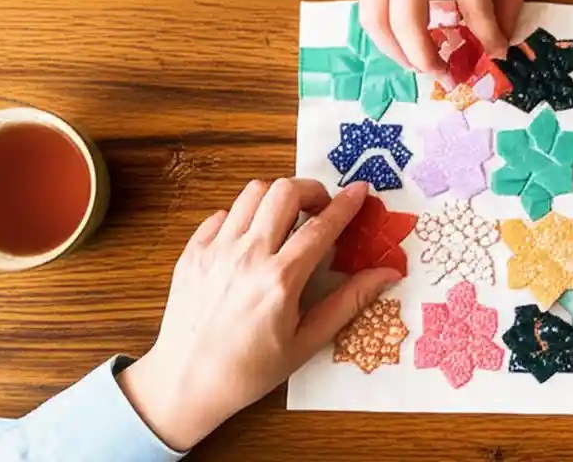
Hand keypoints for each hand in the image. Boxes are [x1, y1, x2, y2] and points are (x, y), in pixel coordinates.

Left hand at [117, 180, 398, 449]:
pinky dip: (242, 217)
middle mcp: (247, 257)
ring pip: (252, 193)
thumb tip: (387, 274)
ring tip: (286, 219)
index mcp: (280, 281)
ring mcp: (215, 251)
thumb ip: (349, 302)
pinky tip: (251, 239)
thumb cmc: (250, 369)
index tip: (360, 191)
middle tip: (320, 208)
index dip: (346, 204)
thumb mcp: (307, 341)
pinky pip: (222, 215)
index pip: (321, 226)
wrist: (186, 383)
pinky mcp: (193, 253)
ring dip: (277, 198)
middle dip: (311, 190)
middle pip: (284, 192)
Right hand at [358, 0, 525, 71]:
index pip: (471, 7)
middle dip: (430, 61)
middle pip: (409, 25)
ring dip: (398, 54)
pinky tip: (402, 39)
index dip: (487, 38)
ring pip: (376, 20)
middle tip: (451, 74)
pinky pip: (366, 3)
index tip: (496, 53)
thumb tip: (506, 27)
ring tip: (422, 64)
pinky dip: (382, 31)